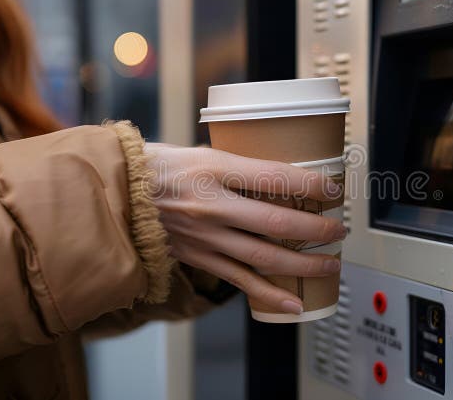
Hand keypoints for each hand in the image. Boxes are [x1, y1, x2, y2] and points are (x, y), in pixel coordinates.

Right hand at [144, 143, 344, 314]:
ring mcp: (206, 237)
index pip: (275, 176)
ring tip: (331, 264)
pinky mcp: (200, 258)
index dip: (312, 183)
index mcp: (213, 169)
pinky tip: (295, 302)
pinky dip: (270, 294)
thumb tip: (277, 172)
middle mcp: (212, 205)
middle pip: (278, 222)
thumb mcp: (199, 151)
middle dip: (317, 229)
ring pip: (265, 256)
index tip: (335, 187)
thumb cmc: (156, 167)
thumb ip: (237, 165)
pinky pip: (240, 281)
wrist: (113, 197)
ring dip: (304, 263)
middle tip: (339, 230)